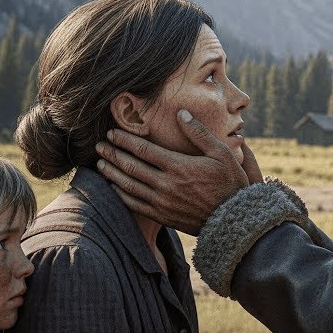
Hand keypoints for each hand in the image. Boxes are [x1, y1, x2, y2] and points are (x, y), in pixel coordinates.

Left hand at [95, 109, 262, 234]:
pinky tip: (113, 187)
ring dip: (112, 173)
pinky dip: (121, 195)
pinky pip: (135, 205)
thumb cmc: (230, 183)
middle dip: (113, 154)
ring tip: (100, 164)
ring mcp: (162, 202)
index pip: (143, 150)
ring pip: (129, 186)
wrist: (233, 219)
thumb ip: (198, 133)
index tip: (112, 133)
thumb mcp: (221, 153)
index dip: (125, 141)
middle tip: (99, 145)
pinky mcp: (162, 216)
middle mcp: (166, 184)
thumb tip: (180, 113)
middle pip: (131, 166)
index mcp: (179, 166)